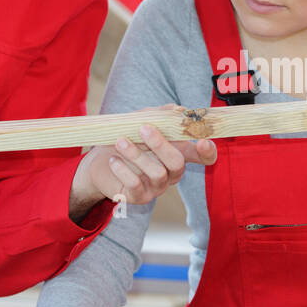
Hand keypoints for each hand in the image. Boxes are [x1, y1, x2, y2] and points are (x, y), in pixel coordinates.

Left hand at [68, 109, 217, 222]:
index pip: (202, 157)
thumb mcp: (141, 121)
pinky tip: (114, 160)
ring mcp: (156, 187)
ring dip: (137, 155)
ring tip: (120, 141)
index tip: (203, 141)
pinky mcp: (139, 197)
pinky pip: (136, 185)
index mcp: (177, 153)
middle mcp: (171, 173)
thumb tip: (179, 110)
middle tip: (144, 128)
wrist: (98, 162)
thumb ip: (160, 115)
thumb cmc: (126, 138)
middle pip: (177, 162)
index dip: (208, 152)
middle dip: (161, 145)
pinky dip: (123, 170)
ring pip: (157, 173)